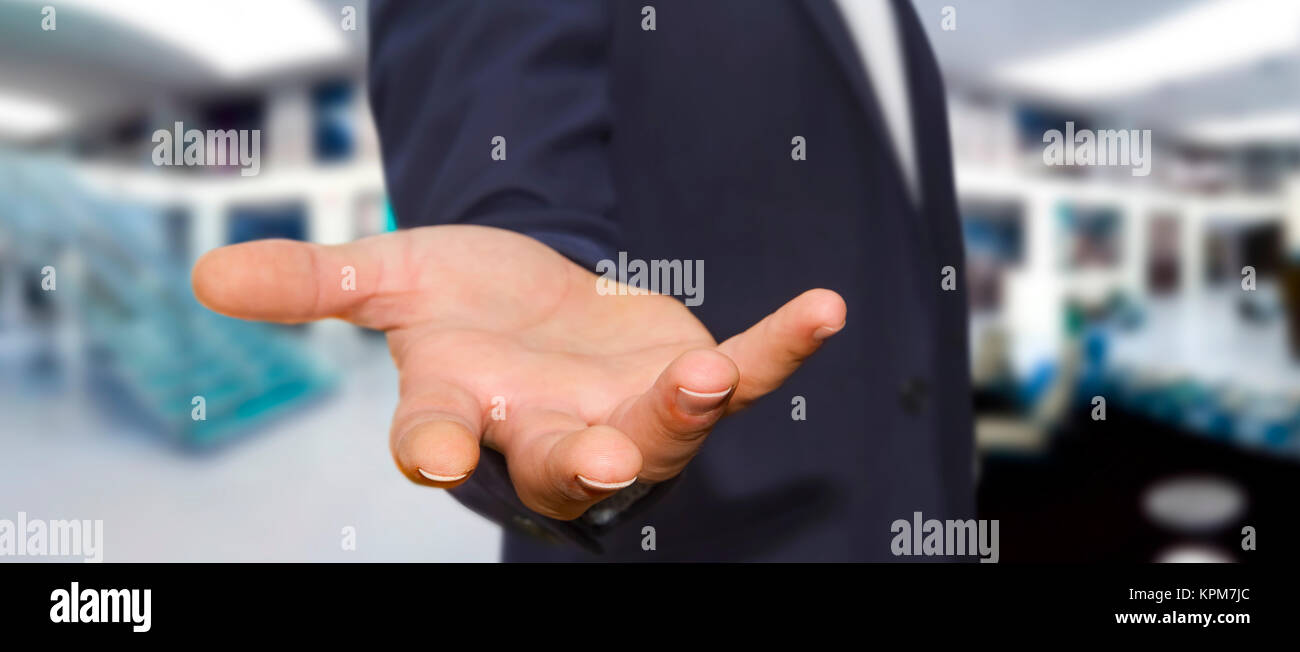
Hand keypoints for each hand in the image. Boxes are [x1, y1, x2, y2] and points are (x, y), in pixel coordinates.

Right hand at [191, 225, 844, 519]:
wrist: (538, 300)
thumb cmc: (463, 305)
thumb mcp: (389, 279)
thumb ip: (314, 285)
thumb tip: (210, 275)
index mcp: (466, 411)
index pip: (440, 440)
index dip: (436, 449)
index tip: (431, 455)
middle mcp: (546, 430)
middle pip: (559, 466)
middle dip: (578, 465)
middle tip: (594, 462)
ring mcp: (624, 414)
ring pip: (656, 436)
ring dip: (683, 415)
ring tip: (710, 379)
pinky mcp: (685, 375)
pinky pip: (744, 374)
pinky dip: (781, 349)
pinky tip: (822, 312)